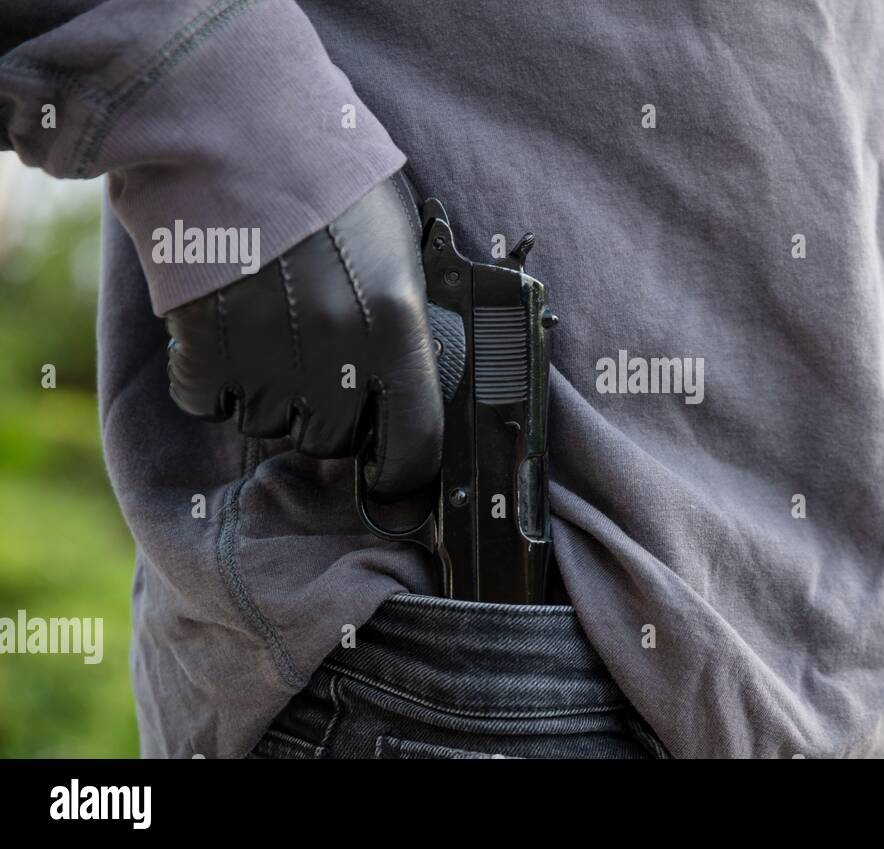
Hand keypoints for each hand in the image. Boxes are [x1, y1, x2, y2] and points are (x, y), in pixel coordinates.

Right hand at [164, 174, 441, 499]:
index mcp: (398, 326)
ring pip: (268, 423)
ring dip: (268, 396)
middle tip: (315, 372)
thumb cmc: (329, 177)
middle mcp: (337, 353)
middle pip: (333, 439)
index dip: (402, 467)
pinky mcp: (202, 343)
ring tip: (266, 334)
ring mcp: (266, 353)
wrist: (239, 123)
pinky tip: (222, 334)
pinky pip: (207, 400)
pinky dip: (212, 380)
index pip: (415, 443)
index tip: (389, 467)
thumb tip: (412, 373)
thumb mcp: (398, 246)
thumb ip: (404, 318)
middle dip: (328, 419)